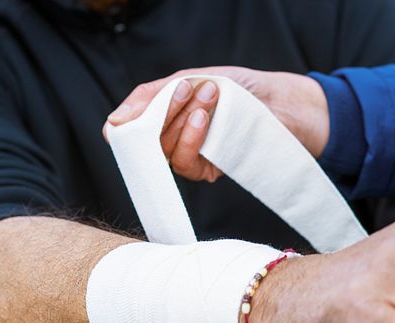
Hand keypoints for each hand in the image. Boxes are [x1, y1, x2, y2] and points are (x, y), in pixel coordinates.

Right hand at [104, 66, 328, 181]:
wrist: (282, 103)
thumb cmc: (238, 89)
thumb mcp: (191, 79)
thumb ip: (151, 96)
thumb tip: (113, 122)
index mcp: (164, 117)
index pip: (130, 129)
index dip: (124, 126)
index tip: (125, 119)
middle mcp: (173, 140)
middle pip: (146, 139)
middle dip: (163, 112)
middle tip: (183, 90)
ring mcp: (190, 157)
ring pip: (165, 150)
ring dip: (183, 121)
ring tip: (208, 96)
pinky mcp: (207, 171)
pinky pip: (185, 163)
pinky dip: (191, 140)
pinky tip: (206, 120)